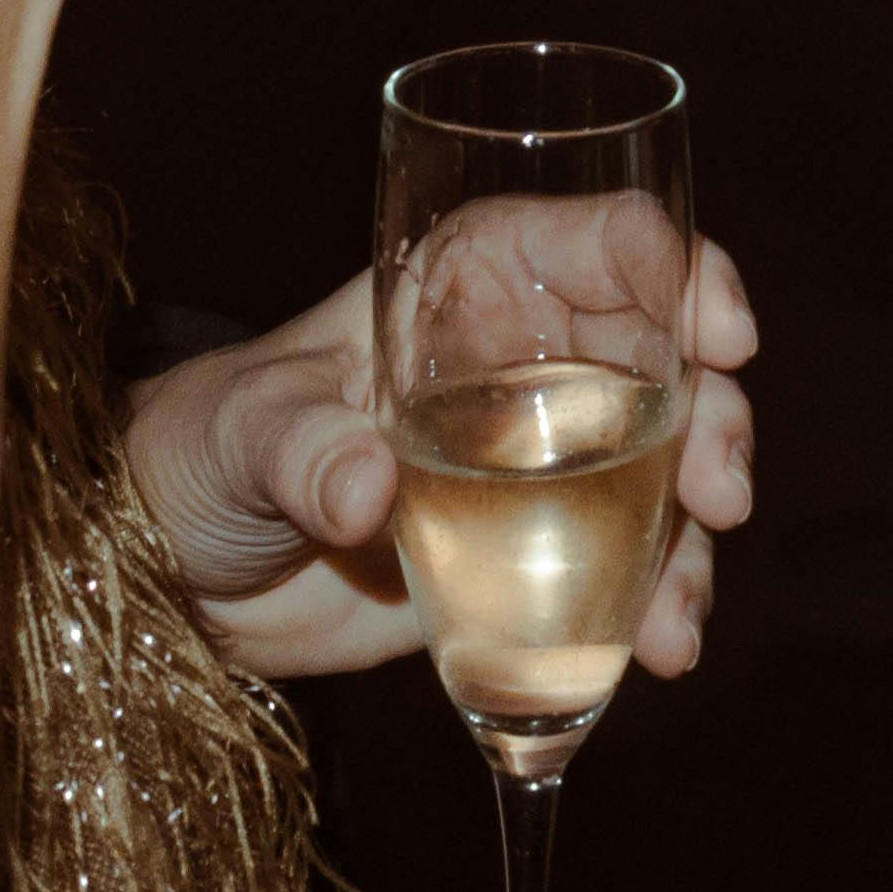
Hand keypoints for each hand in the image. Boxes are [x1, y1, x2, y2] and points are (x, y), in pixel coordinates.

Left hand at [117, 241, 764, 685]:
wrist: (175, 578)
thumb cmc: (193, 453)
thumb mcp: (237, 433)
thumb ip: (299, 450)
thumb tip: (366, 484)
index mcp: (460, 288)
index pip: (595, 240)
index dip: (675, 268)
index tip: (718, 333)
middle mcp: (520, 361)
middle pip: (663, 358)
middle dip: (716, 419)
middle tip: (718, 495)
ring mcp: (536, 461)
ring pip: (665, 468)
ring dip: (697, 535)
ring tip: (676, 618)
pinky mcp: (528, 552)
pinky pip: (627, 564)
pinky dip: (659, 603)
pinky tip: (658, 651)